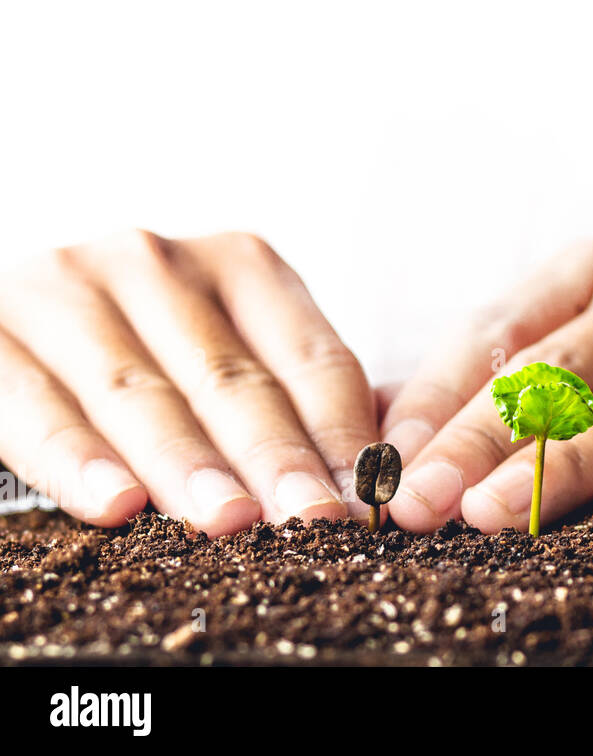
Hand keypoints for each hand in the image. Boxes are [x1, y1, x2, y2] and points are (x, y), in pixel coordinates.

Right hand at [0, 231, 378, 534]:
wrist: (28, 324)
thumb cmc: (153, 356)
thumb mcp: (228, 358)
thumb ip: (289, 403)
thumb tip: (367, 483)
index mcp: (240, 264)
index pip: (311, 358)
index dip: (342, 433)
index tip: (366, 502)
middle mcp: (157, 262)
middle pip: (232, 378)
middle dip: (276, 458)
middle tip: (312, 519)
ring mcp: (70, 289)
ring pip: (141, 393)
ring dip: (190, 464)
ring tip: (230, 521)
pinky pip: (41, 404)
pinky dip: (82, 459)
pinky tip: (119, 506)